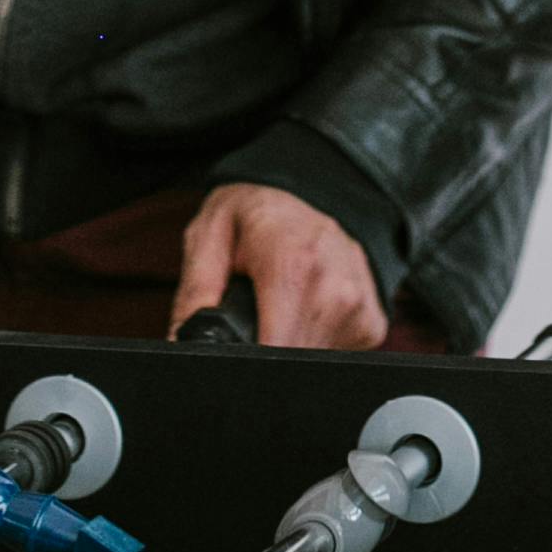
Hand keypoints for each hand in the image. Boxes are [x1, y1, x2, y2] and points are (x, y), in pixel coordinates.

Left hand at [171, 181, 388, 350]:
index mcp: (293, 265)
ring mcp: (358, 309)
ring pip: (310, 363)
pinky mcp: (371, 325)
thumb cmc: (260, 212)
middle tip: (251, 319)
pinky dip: (312, 341)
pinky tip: (303, 312)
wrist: (320, 188)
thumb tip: (180, 345)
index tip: (233, 355)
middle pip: (289, 362)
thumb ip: (195, 293)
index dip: (245, 363)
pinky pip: (334, 354)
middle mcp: (335, 289)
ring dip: (287, 346)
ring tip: (276, 309)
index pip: (272, 352)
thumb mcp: (211, 234)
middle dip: (261, 350)